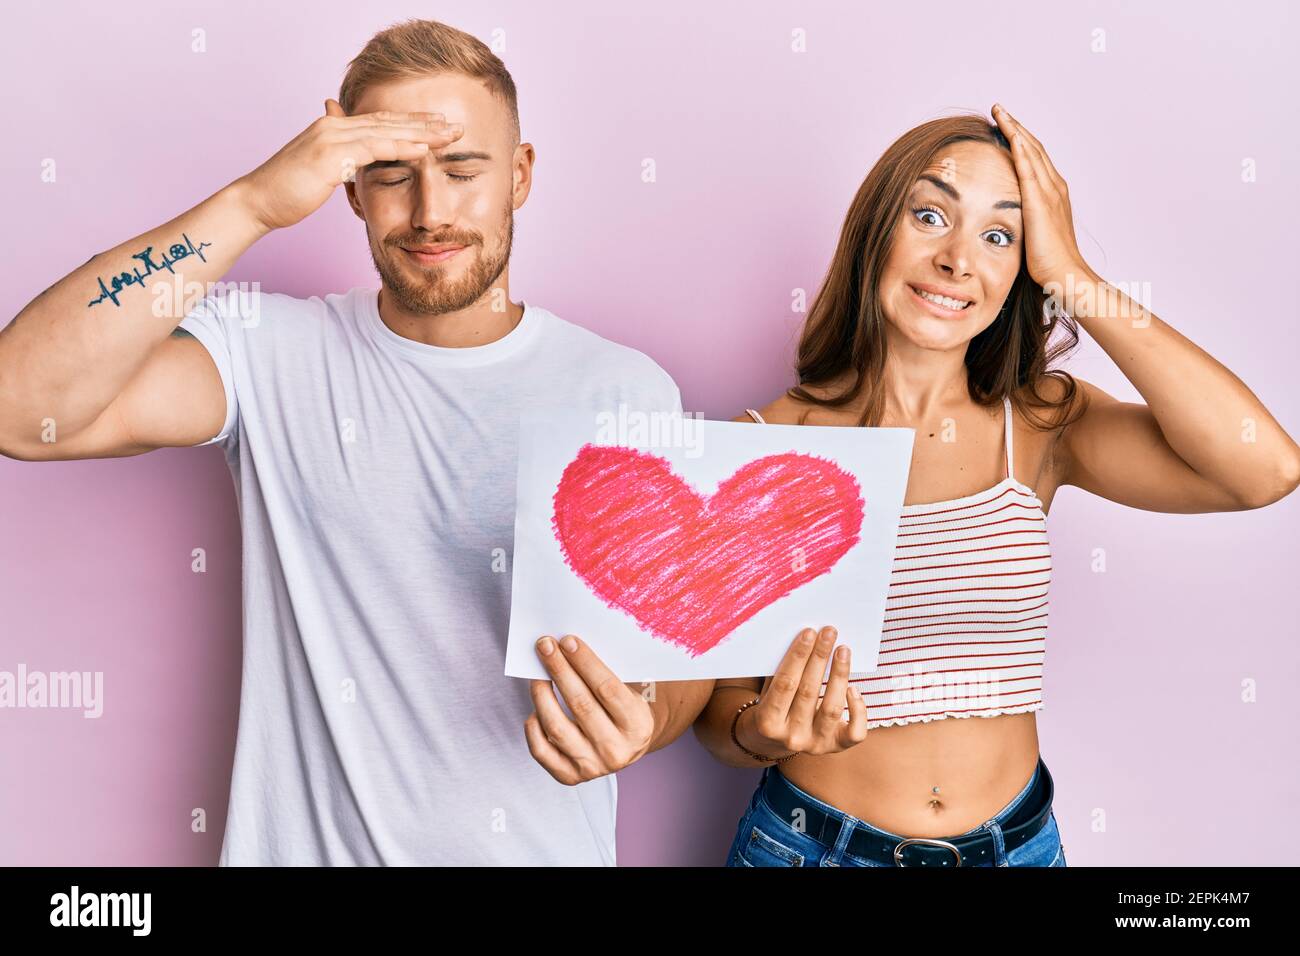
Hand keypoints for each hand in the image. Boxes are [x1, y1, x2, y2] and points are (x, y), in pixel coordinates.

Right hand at [236, 98, 463, 232]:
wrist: (257, 202)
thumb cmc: (286, 192)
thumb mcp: (318, 172)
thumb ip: (338, 160)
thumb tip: (350, 157)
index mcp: (333, 128)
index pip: (380, 122)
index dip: (411, 122)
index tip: (438, 126)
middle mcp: (334, 126)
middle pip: (388, 121)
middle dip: (424, 123)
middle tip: (455, 125)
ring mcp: (331, 138)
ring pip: (386, 131)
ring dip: (421, 133)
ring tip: (449, 135)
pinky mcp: (330, 156)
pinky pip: (374, 150)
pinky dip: (401, 149)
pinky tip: (424, 151)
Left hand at [525, 634, 656, 784]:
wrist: (627, 747)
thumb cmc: (625, 710)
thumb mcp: (632, 692)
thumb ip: (607, 674)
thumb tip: (569, 646)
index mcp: (638, 726)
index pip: (607, 688)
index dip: (585, 662)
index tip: (568, 641)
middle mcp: (616, 750)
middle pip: (580, 704)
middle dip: (559, 669)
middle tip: (545, 645)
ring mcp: (591, 767)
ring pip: (556, 726)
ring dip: (542, 693)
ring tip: (536, 672)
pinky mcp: (569, 776)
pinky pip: (540, 750)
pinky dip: (533, 725)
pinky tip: (536, 706)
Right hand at [735, 625, 868, 759]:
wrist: (775, 741)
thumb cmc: (773, 705)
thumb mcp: (768, 690)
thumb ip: (781, 670)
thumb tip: (807, 639)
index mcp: (768, 723)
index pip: (785, 684)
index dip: (797, 657)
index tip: (809, 633)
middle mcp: (791, 738)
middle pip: (808, 692)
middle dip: (819, 658)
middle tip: (829, 632)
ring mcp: (815, 745)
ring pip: (832, 708)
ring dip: (840, 675)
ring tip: (843, 650)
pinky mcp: (835, 747)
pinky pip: (854, 732)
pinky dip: (859, 709)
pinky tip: (854, 687)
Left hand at [990, 103, 1094, 290]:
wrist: (1065, 274)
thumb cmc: (1050, 263)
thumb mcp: (1034, 236)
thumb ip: (1025, 222)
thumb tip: (1007, 223)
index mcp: (1054, 194)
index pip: (1036, 160)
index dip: (1021, 141)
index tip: (1006, 127)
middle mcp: (1055, 187)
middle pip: (1035, 148)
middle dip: (1017, 127)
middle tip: (1000, 110)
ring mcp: (1050, 191)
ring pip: (1032, 151)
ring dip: (1016, 129)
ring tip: (1000, 112)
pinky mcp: (1040, 200)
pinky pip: (1028, 166)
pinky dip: (1019, 146)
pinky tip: (1008, 132)